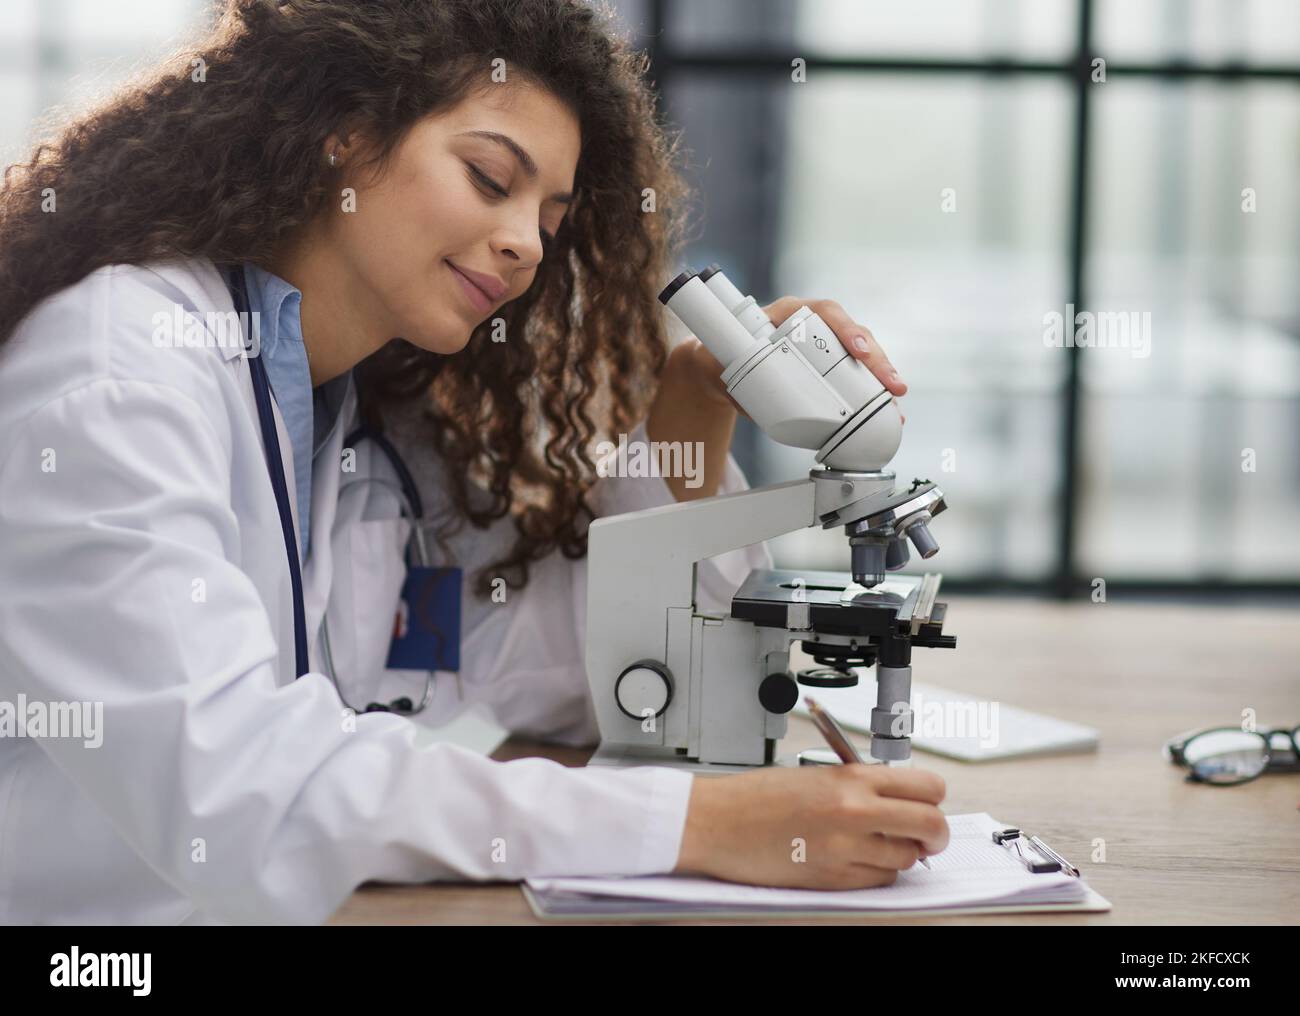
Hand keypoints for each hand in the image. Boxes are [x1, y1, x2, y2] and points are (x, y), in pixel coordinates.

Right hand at [674, 763, 947, 888]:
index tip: (928, 804)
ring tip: (875, 845)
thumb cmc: (756, 797)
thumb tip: (901, 803)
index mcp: (851, 778)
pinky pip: (879, 880)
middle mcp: (855, 812)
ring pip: (907, 859)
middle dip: (934, 833)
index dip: (933, 798)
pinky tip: (854, 859)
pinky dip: (876, 872)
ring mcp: (846, 848)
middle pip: (930, 825)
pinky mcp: (834, 879)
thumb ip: (861, 786)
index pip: (926, 787)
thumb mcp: (815, 775)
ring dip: (901, 854)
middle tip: (926, 836)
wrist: (717, 822)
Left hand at [675, 297, 906, 423]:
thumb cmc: (723, 355)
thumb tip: (742, 386)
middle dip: (877, 361)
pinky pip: (858, 375)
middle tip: (892, 385)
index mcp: (788, 313)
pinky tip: (889, 411)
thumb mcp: (723, 357)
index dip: (845, 329)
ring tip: (895, 404)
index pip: (825, 312)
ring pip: (863, 356)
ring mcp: (825, 345)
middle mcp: (812, 325)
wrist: (721, 366)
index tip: (858, 349)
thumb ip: (732, 366)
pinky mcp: (831, 366)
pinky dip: (874, 393)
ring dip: (882, 380)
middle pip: (854, 335)